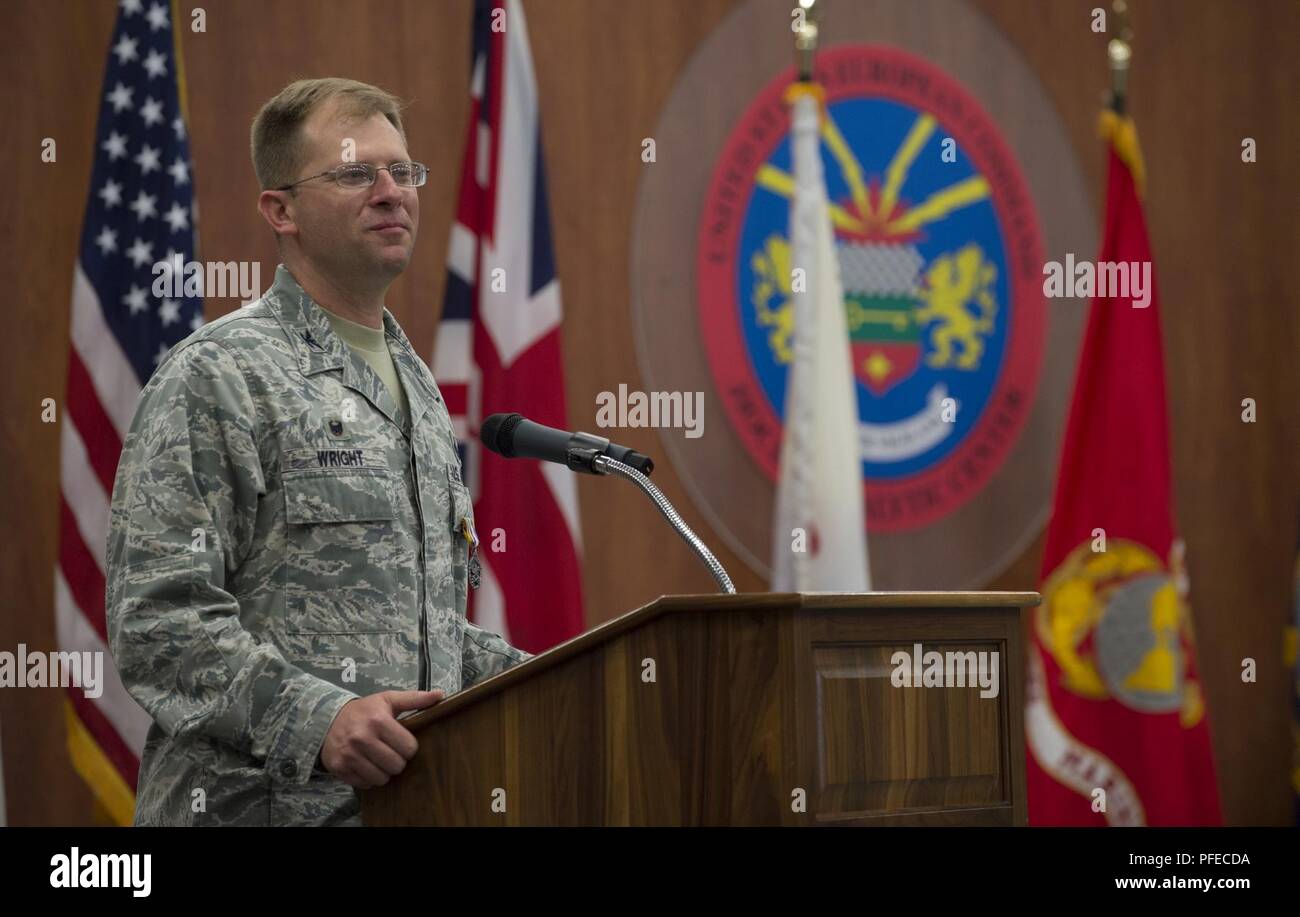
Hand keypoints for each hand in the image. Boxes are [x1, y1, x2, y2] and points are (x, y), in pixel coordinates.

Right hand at [319, 689, 443, 788]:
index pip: (409, 748)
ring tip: (379, 758)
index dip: (409, 747)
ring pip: (382, 778)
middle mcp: (362, 738)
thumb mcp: (388, 700)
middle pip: (397, 766)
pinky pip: (365, 784)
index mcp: (378, 720)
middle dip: (398, 760)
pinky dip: (369, 778)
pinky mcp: (339, 768)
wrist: (327, 719)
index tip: (402, 742)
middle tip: (391, 751)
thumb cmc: (364, 710)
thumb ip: (415, 699)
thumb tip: (441, 694)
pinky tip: (366, 764)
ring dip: (384, 771)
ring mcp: (349, 755)